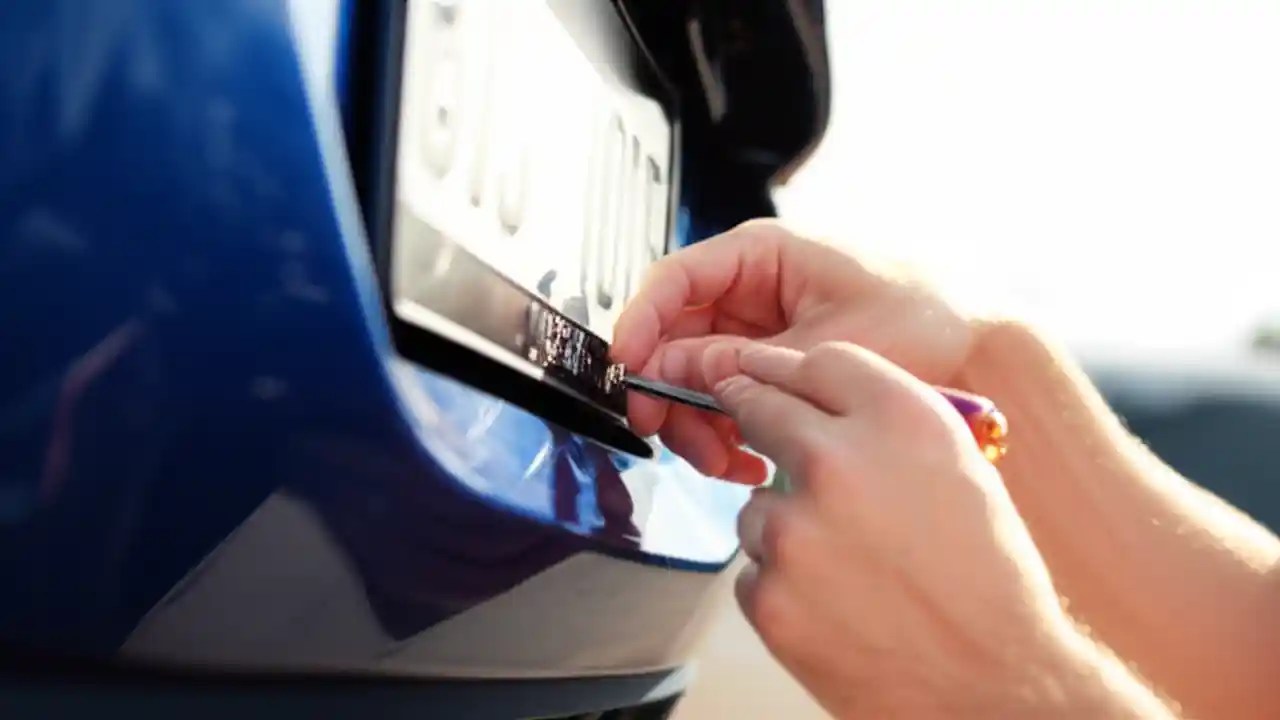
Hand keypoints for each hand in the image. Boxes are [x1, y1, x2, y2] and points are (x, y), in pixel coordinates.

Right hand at [611, 219, 974, 482]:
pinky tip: (749, 461)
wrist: (972, 350)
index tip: (625, 366)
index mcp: (761, 256)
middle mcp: (749, 289)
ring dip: (698, 425)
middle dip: (669, 393)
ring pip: (692, 379)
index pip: (674, 280)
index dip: (640, 322)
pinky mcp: (768, 369)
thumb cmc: (920, 316)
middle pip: (673, 339)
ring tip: (728, 463)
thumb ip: (745, 362)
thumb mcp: (827, 345)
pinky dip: (726, 435)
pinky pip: (725, 401)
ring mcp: (755, 331)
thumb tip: (677, 374)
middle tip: (670, 434)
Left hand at [703, 341, 1173, 718]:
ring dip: (784, 524)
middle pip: (761, 408)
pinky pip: (755, 570)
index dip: (786, 366)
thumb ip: (889, 420)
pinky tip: (836, 603)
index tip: (761, 370)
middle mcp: (838, 461)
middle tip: (750, 420)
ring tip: (849, 565)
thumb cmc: (988, 579)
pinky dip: (783, 585)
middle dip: (754, 412)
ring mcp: (794, 531)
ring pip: (755, 504)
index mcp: (901, 420)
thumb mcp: (960, 469)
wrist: (995, 684)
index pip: (818, 361)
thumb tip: (814, 396)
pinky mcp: (769, 593)